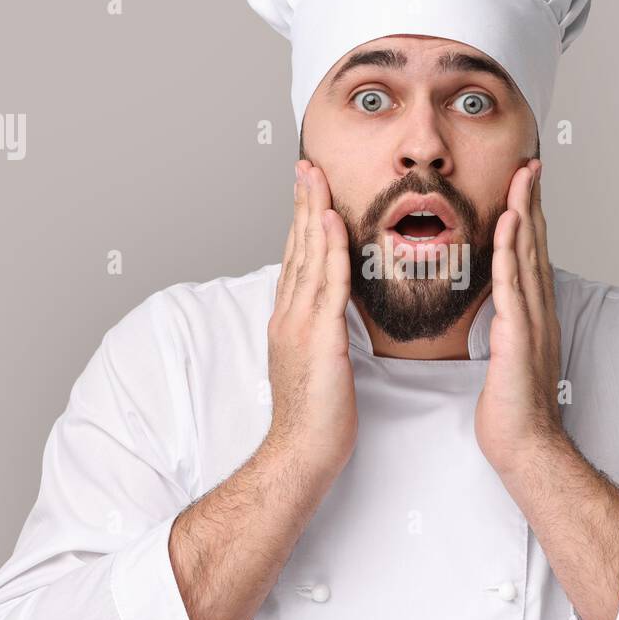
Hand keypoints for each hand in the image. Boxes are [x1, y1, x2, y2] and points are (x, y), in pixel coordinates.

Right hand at [263, 161, 357, 478]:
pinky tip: (331, 221)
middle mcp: (288, 316)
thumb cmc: (313, 420)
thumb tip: (329, 318)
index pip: (296, 261)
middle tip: (306, 166)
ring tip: (316, 176)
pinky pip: (327, 285)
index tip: (307, 192)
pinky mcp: (319, 338)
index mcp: (287, 322)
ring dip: (313, 213)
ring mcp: (300, 325)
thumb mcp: (315, 366)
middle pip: (296, 249)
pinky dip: (329, 250)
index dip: (301, 223)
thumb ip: (318, 336)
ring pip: (308, 257)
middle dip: (302, 204)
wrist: (300, 453)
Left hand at [474, 159, 567, 474]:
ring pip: (528, 254)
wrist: (527, 445)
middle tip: (529, 162)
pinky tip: (507, 221)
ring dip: (525, 211)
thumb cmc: (513, 410)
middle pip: (536, 244)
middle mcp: (539, 310)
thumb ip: (508, 330)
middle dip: (532, 201)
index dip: (529, 217)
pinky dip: (510, 248)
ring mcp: (532, 320)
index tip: (523, 185)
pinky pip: (512, 283)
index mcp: (534, 315)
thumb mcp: (509, 359)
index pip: (531, 255)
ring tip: (523, 175)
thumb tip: (500, 313)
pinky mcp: (518, 334)